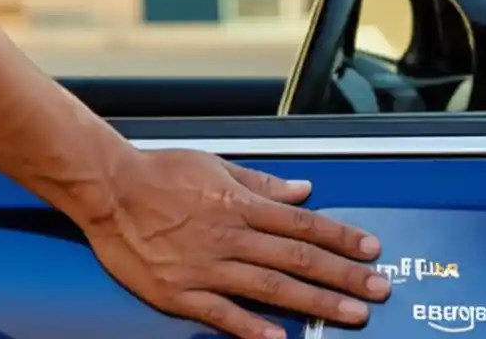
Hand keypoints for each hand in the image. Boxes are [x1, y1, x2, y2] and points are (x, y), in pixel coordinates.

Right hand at [82, 149, 389, 338]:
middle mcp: (230, 235)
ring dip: (315, 302)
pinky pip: (222, 313)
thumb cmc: (158, 172)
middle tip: (377, 289)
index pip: (304, 224)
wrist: (108, 189)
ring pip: (271, 287)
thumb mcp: (216, 163)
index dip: (342, 238)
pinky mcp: (181, 292)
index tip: (371, 250)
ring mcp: (207, 267)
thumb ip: (262, 181)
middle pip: (298, 259)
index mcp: (240, 203)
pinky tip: (278, 338)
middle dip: (343, 276)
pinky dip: (252, 327)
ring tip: (349, 314)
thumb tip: (301, 189)